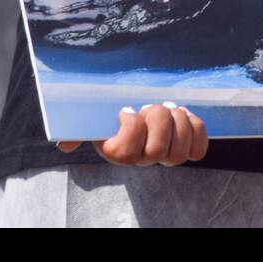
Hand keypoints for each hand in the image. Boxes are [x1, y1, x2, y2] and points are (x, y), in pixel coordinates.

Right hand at [58, 104, 208, 166]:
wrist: (140, 103)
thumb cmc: (114, 110)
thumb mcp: (94, 116)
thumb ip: (78, 128)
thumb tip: (64, 145)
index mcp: (118, 150)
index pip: (125, 152)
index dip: (131, 128)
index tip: (127, 109)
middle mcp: (142, 158)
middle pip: (156, 152)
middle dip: (158, 121)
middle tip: (151, 105)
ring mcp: (166, 155)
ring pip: (178, 152)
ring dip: (178, 122)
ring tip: (170, 107)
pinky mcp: (187, 147)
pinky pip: (198, 150)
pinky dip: (196, 129)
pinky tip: (186, 116)